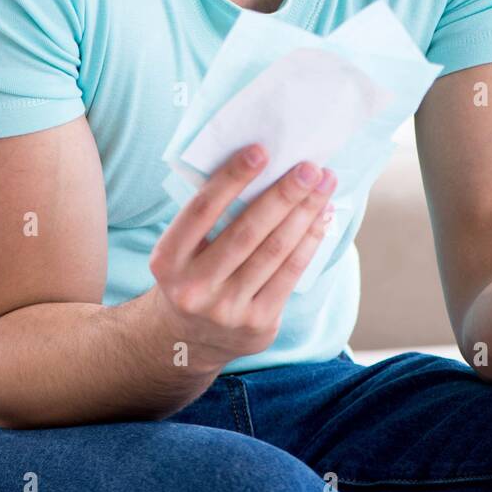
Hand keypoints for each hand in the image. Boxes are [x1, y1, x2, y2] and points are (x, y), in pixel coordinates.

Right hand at [147, 143, 337, 372]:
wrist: (186, 341)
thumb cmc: (190, 275)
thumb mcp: (181, 250)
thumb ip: (208, 217)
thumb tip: (260, 167)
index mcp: (167, 260)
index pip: (202, 210)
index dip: (231, 178)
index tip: (260, 151)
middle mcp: (194, 287)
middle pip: (247, 232)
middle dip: (283, 195)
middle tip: (309, 167)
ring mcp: (226, 310)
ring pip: (274, 252)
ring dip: (305, 213)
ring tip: (324, 185)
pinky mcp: (256, 324)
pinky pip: (290, 274)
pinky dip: (309, 241)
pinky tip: (321, 217)